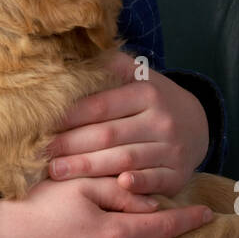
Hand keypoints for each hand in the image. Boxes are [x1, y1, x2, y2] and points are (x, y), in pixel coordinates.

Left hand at [44, 51, 209, 198]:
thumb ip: (111, 67)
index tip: (41, 123)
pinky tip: (116, 186)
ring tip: (56, 172)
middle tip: (40, 152)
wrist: (198, 125)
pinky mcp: (178, 174)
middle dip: (71, 145)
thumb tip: (75, 51)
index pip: (102, 105)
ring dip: (89, 167)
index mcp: (147, 93)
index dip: (70, 116)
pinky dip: (137, 183)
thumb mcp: (139, 77)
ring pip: (125, 159)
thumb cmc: (154, 100)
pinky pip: (155, 181)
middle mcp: (161, 120)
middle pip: (109, 135)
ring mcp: (172, 149)